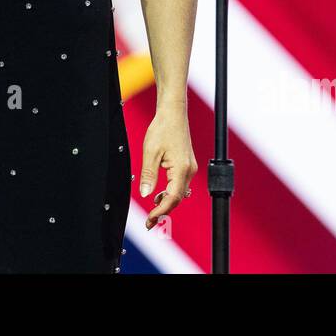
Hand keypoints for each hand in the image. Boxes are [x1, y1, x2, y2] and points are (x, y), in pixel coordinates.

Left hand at [138, 105, 197, 230]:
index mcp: (181, 169)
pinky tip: (159, 194)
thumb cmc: (162, 128)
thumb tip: (145, 194)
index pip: (172, 198)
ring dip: (167, 202)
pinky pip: (180, 185)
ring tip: (152, 209)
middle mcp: (189, 171)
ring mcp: (190, 168)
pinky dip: (170, 193)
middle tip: (149, 222)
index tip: (150, 220)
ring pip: (179, 193)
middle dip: (164, 211)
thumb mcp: (150, 152)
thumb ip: (148, 175)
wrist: (173, 113)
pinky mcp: (187, 165)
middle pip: (177, 199)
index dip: (161, 211)